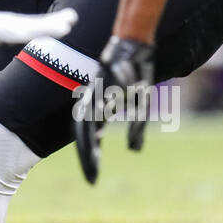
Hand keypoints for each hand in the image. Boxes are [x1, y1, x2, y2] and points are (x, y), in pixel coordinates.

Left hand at [72, 36, 155, 184]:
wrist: (134, 43)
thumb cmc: (136, 72)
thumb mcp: (140, 103)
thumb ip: (137, 126)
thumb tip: (133, 151)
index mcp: (98, 107)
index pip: (90, 135)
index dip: (91, 155)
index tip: (94, 176)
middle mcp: (92, 102)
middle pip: (82, 134)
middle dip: (87, 157)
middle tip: (92, 180)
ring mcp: (94, 93)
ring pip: (84, 124)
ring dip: (88, 146)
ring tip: (93, 165)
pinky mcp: (99, 85)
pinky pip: (94, 107)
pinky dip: (94, 124)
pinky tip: (98, 138)